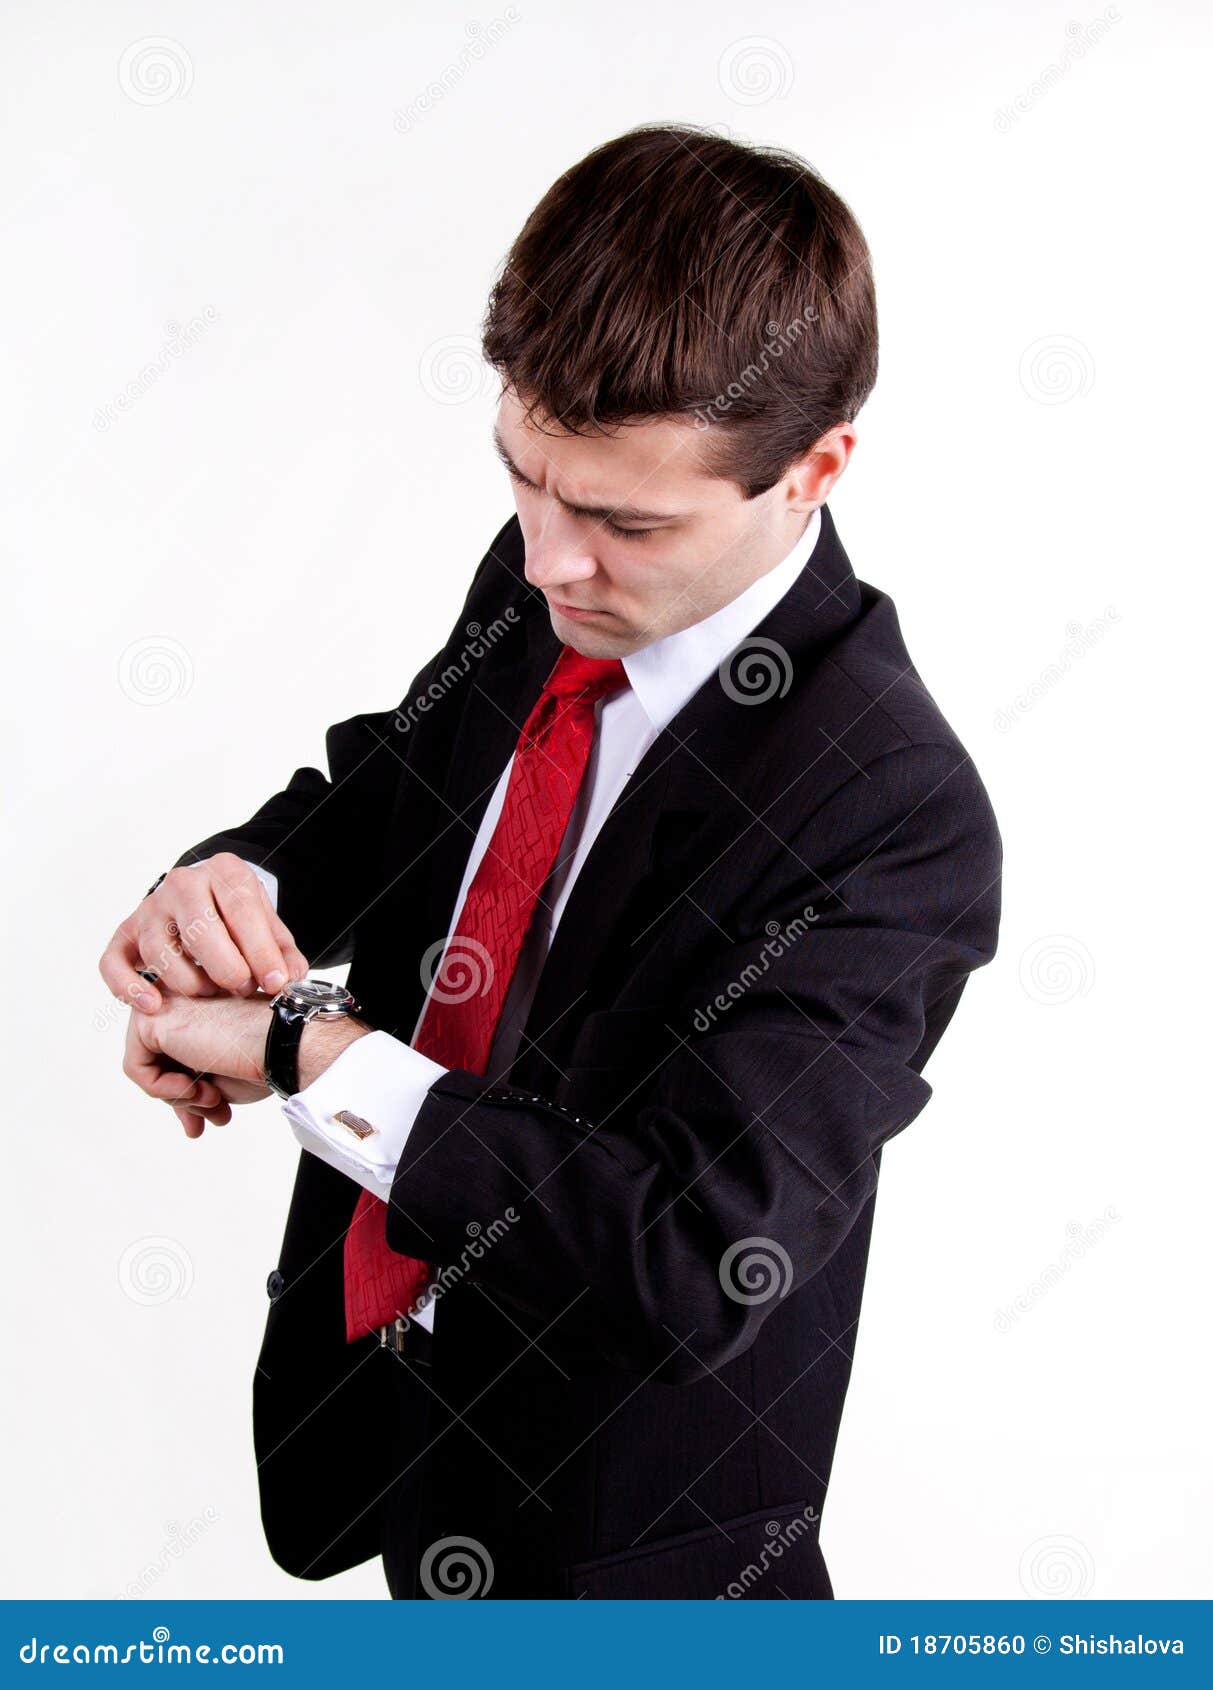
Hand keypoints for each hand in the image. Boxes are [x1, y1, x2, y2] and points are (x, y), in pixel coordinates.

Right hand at [100, 854, 308, 1013]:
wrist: (208, 896)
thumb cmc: (239, 917)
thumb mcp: (268, 925)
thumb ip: (281, 951)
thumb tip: (288, 978)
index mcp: (223, 872)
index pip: (241, 909)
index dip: (260, 951)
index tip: (275, 982)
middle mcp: (182, 884)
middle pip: (198, 928)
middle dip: (225, 967)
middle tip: (242, 988)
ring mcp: (150, 908)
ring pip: (159, 950)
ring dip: (188, 982)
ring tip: (211, 994)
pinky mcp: (125, 932)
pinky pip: (114, 961)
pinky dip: (128, 987)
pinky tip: (152, 1005)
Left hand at [125, 992, 273, 1138]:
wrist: (282, 1043)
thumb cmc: (267, 1055)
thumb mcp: (226, 1078)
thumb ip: (199, 1087)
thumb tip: (188, 1119)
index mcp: (200, 1004)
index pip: (178, 1052)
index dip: (192, 1090)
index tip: (215, 1111)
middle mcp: (179, 996)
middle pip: (161, 1059)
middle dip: (183, 1099)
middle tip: (208, 1120)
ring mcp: (162, 1003)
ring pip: (147, 1064)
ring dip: (180, 1096)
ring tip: (213, 1099)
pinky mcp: (150, 1017)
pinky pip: (135, 1068)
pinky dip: (163, 1090)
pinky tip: (196, 1087)